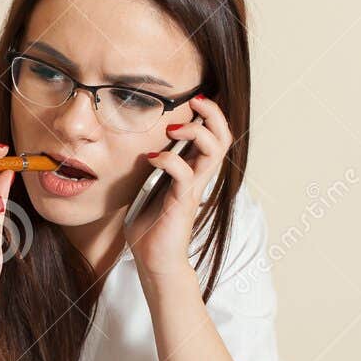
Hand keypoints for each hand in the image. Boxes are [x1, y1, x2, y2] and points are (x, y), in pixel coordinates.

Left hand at [126, 95, 231, 280]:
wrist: (153, 261)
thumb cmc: (150, 227)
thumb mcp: (147, 188)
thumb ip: (150, 168)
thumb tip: (137, 147)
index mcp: (193, 171)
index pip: (214, 135)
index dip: (209, 113)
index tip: (191, 99)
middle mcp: (199, 177)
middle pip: (223, 136)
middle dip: (213, 113)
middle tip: (194, 100)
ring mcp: (193, 189)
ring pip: (213, 150)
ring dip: (196, 131)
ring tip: (173, 127)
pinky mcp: (182, 202)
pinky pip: (184, 173)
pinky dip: (169, 160)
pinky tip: (151, 160)